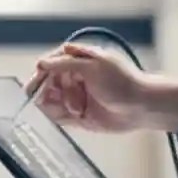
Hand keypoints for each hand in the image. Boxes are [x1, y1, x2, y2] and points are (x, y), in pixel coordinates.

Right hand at [24, 43, 177, 133]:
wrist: (142, 106)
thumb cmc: (122, 81)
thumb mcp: (93, 66)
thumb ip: (66, 64)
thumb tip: (41, 63)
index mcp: (77, 60)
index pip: (49, 65)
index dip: (41, 75)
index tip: (35, 86)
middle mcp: (73, 78)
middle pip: (47, 85)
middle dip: (49, 93)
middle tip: (54, 100)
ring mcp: (75, 97)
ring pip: (51, 102)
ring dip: (57, 106)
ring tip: (76, 109)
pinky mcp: (78, 115)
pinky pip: (59, 117)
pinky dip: (59, 117)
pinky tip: (73, 116)